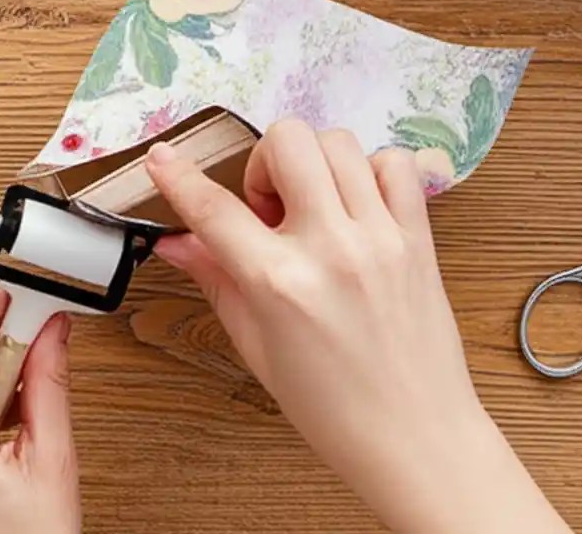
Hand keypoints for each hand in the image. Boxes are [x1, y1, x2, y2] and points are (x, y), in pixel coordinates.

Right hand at [146, 120, 570, 533]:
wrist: (415, 438)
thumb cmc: (332, 407)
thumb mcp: (256, 347)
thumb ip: (216, 281)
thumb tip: (174, 242)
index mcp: (279, 284)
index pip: (213, 210)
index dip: (178, 177)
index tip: (162, 158)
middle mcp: (331, 250)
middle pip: (287, 141)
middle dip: (263, 163)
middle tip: (268, 209)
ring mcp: (380, 238)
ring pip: (339, 142)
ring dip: (313, 164)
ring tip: (313, 210)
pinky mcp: (419, 239)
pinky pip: (396, 165)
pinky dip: (371, 172)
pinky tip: (357, 208)